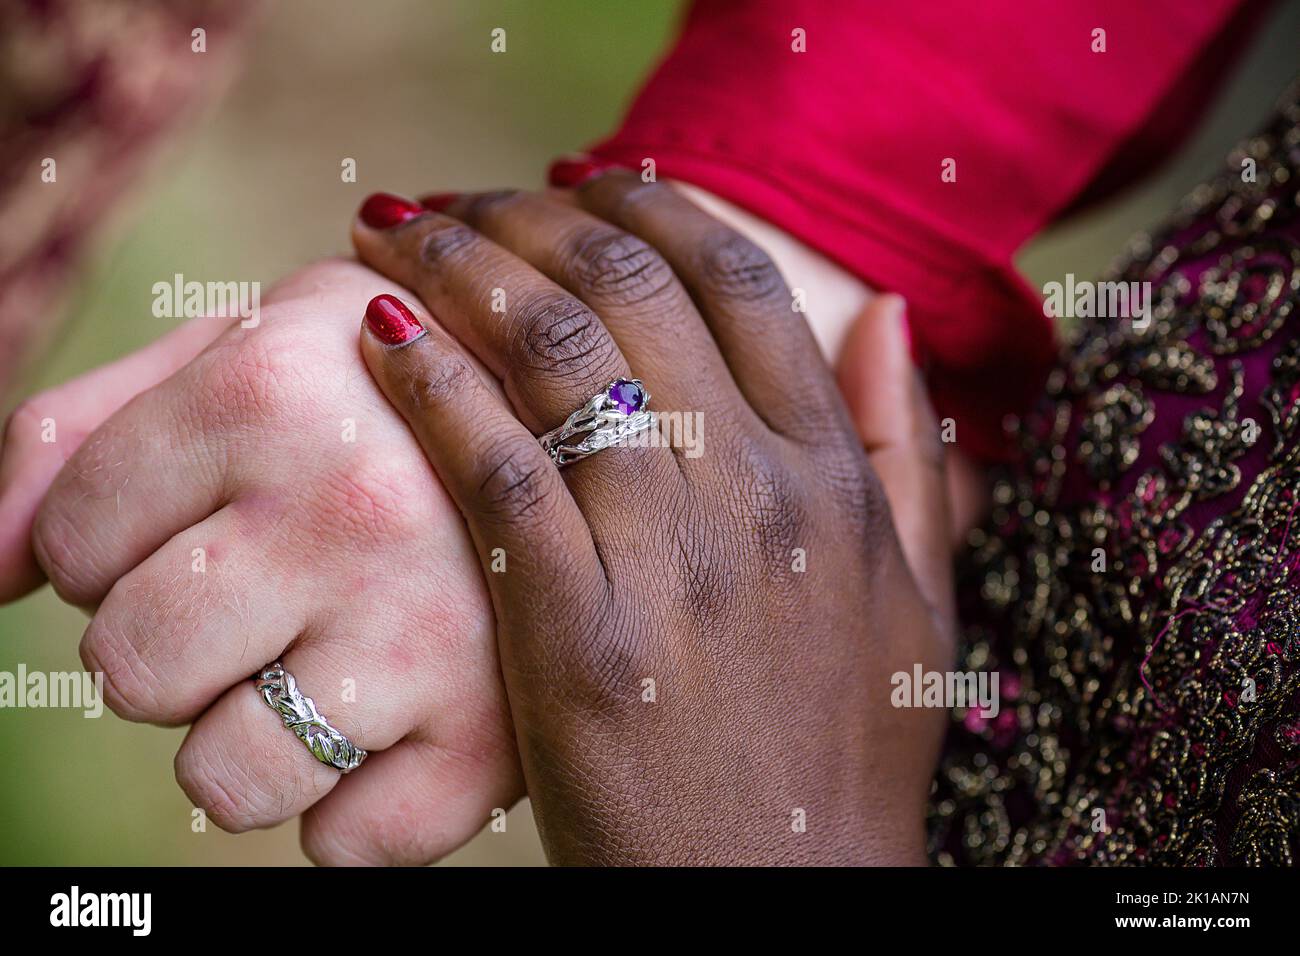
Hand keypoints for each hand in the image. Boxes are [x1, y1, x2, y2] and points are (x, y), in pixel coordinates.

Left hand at [2, 258, 520, 863]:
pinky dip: (353, 800)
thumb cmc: (403, 387)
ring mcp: (428, 640)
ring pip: (224, 777)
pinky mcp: (493, 743)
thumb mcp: (256, 346)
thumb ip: (83, 431)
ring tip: (330, 660)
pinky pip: (344, 844)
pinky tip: (400, 717)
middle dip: (176, 640)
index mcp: (271, 391)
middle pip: (131, 667)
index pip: (74, 541)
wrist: (609, 429)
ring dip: (252, 733)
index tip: (213, 514)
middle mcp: (349, 514)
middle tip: (271, 592)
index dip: (124, 538)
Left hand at [353, 174, 954, 864]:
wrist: (783, 896)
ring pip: (554, 354)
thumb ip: (905, 449)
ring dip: (461, 269)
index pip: (739, 279)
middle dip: (531, 214)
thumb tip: (886, 316)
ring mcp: (670, 561)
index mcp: (836, 477)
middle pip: (631, 289)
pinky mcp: (578, 634)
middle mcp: (758, 494)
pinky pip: (495, 468)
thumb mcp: (917, 596)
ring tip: (399, 233)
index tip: (579, 183)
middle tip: (463, 198)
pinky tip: (382, 337)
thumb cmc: (846, 750)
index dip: (647, 204)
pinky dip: (431, 385)